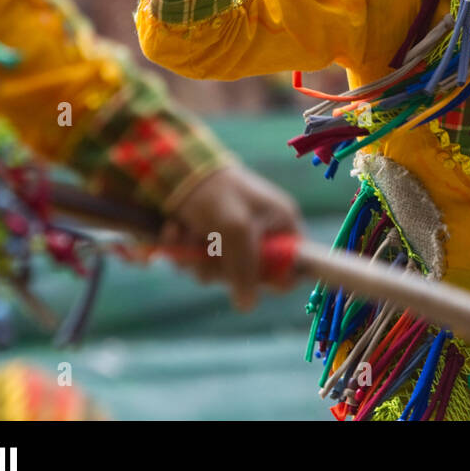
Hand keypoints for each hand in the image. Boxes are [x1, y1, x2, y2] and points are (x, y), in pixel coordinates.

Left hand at [159, 164, 302, 309]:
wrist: (176, 164)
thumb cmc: (217, 194)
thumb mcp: (236, 231)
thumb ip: (245, 270)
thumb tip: (247, 306)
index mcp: (282, 222)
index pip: (295, 263)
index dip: (277, 278)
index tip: (254, 284)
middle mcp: (262, 230)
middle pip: (251, 274)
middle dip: (222, 268)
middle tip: (207, 257)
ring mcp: (234, 234)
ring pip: (221, 270)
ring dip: (197, 259)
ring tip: (185, 235)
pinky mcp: (210, 235)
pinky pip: (200, 259)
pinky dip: (184, 249)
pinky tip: (174, 230)